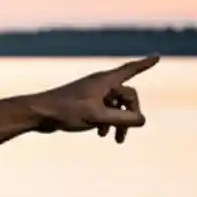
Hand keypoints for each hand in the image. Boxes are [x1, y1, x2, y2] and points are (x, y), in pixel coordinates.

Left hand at [28, 55, 159, 142]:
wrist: (39, 114)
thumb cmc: (66, 111)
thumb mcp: (98, 117)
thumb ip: (123, 119)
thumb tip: (143, 120)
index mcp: (105, 81)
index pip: (131, 69)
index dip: (145, 64)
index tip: (157, 56)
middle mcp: (100, 84)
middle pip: (127, 96)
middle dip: (131, 114)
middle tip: (126, 133)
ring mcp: (92, 94)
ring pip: (115, 107)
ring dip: (119, 122)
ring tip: (117, 140)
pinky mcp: (84, 104)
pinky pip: (104, 111)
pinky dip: (107, 122)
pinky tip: (101, 134)